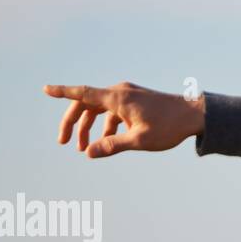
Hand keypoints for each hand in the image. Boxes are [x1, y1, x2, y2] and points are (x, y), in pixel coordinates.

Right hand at [42, 81, 204, 157]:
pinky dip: (106, 125)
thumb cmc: (169, 127)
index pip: (83, 93)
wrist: (195, 115)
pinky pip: (113, 111)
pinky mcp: (136, 101)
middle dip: (73, 123)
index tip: (45, 89)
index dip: (62, 92)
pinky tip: (107, 141)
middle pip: (87, 104)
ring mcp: (128, 96)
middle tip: (64, 143)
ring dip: (90, 127)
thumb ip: (113, 145)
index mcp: (118, 98)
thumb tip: (90, 152)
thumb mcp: (139, 140)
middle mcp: (120, 92)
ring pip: (99, 109)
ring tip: (86, 149)